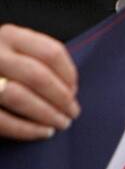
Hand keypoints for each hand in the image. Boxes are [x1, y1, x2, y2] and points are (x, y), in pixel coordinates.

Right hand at [0, 24, 79, 140]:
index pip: (51, 52)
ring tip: (62, 123)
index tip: (74, 91)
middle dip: (62, 98)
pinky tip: (45, 132)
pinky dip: (27, 129)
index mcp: (10, 36)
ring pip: (18, 97)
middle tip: (73, 113)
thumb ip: (42, 63)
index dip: (69, 75)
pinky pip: (3, 120)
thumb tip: (70, 91)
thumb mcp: (20, 53)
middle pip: (38, 76)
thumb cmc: (6, 68)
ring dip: (47, 114)